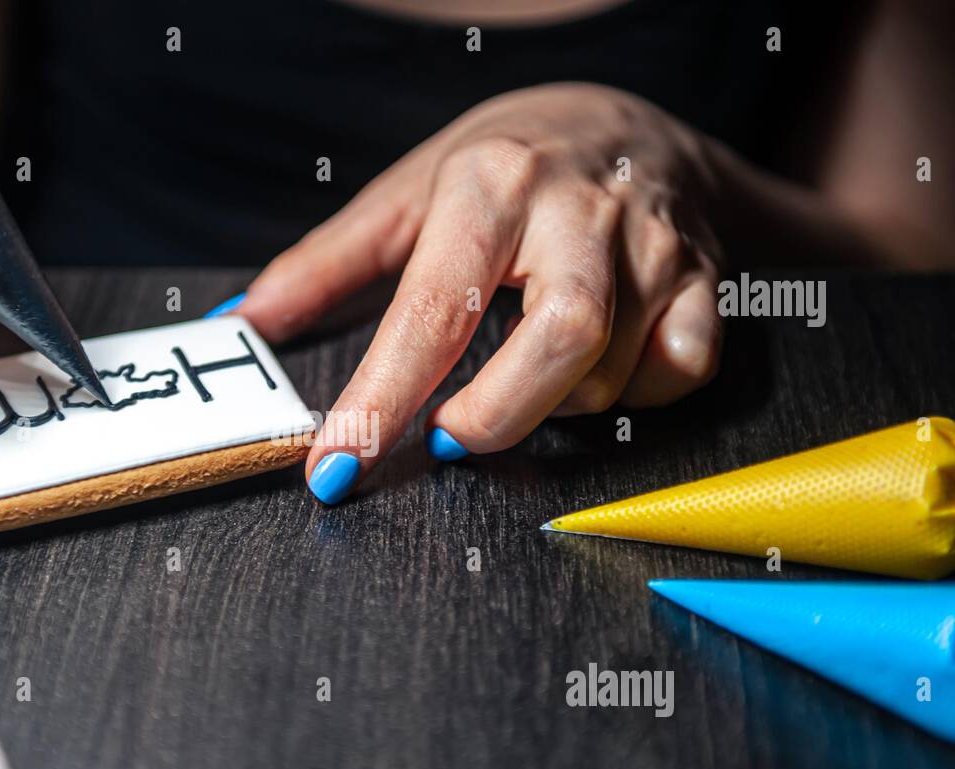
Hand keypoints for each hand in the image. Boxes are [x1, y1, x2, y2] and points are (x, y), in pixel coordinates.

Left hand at [239, 83, 726, 503]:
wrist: (624, 117)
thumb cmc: (503, 164)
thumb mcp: (406, 194)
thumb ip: (324, 264)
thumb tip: (249, 322)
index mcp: (489, 186)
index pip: (432, 309)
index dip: (380, 398)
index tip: (336, 466)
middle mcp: (577, 210)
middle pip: (560, 339)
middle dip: (498, 416)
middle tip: (449, 436)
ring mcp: (652, 243)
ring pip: (613, 368)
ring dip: (553, 405)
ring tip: (520, 376)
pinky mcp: (705, 275)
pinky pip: (679, 369)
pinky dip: (634, 395)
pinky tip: (598, 370)